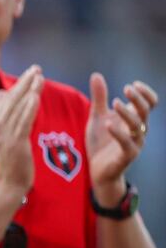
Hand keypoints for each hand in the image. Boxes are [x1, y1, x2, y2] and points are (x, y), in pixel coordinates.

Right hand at [0, 65, 41, 200]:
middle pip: (11, 100)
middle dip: (24, 83)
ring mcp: (4, 135)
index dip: (18, 85)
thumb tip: (2, 95)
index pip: (6, 100)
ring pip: (18, 108)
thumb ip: (5, 116)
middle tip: (36, 68)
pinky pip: (23, 122)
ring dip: (29, 91)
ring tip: (39, 76)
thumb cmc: (9, 161)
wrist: (7, 184)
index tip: (31, 72)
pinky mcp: (15, 143)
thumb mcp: (3, 136)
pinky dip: (28, 109)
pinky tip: (35, 97)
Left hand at [87, 73, 155, 202]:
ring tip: (115, 102)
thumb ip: (99, 98)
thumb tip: (97, 75)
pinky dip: (119, 133)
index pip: (150, 103)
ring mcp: (134, 143)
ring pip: (139, 125)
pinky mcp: (126, 156)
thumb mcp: (97, 117)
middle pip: (146, 111)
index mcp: (134, 119)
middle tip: (127, 88)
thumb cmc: (101, 143)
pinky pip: (127, 143)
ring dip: (128, 113)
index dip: (145, 93)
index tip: (133, 84)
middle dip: (139, 99)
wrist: (97, 172)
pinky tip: (108, 124)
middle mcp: (138, 130)